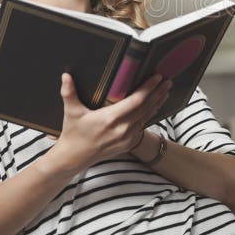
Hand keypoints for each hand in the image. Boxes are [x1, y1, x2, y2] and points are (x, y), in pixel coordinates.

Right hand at [48, 72, 171, 174]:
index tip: (158, 77)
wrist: (73, 158)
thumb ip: (68, 93)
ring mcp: (126, 138)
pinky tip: (155, 106)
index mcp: (110, 119)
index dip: (149, 88)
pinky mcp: (128, 143)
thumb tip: (65, 75)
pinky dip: (150, 115)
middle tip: (168, 81)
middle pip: (147, 107)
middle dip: (158, 93)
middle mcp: (122, 129)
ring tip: (166, 90)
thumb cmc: (73, 133)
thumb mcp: (71, 112)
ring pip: (147, 117)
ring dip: (157, 103)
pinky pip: (143, 126)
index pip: (136, 100)